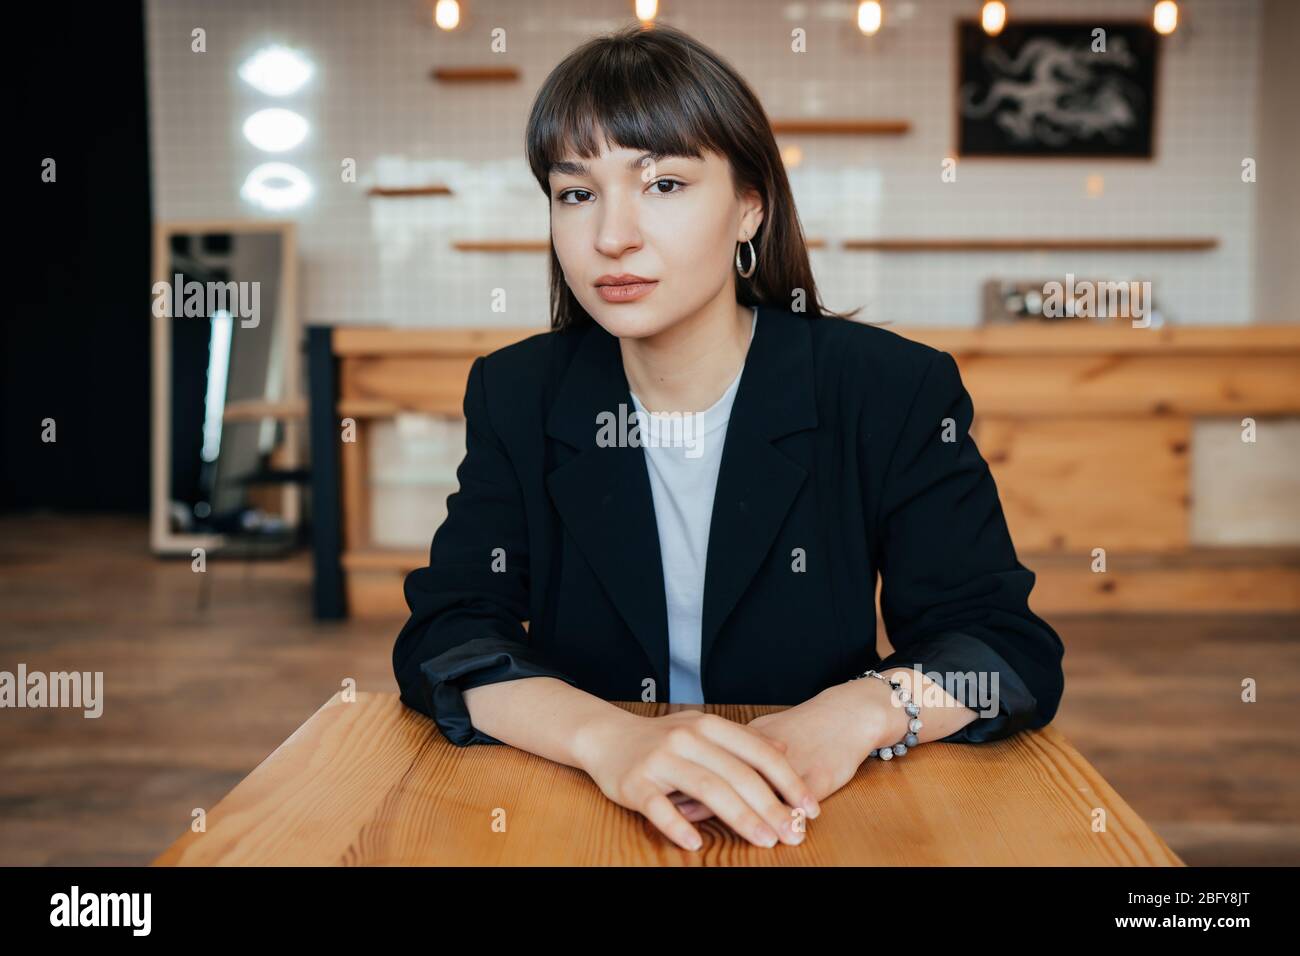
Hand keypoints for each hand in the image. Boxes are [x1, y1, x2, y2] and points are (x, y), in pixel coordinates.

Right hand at [574, 708, 820, 850]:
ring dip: (740, 818)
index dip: (788, 781)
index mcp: (709, 726)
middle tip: (794, 833)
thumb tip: (784, 748)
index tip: (810, 808)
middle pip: (737, 775)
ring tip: (764, 840)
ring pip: (707, 789)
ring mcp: (660, 760)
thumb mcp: (704, 729)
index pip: (758, 754)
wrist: (607, 737)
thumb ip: (743, 739)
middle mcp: (687, 738)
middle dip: (771, 807)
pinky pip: (659, 807)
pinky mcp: (635, 783)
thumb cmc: (662, 738)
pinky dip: (678, 825)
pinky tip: (695, 843)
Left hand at [669, 684, 885, 822]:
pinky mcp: (816, 777)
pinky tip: (774, 826)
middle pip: (733, 772)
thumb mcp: (768, 733)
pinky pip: (793, 799)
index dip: (693, 775)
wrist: (848, 713)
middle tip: (682, 814)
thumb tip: (704, 766)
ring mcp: (792, 762)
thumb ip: (737, 749)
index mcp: (752, 735)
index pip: (716, 756)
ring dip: (744, 810)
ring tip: (717, 824)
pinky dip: (781, 814)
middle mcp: (768, 747)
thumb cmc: (805, 727)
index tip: (669, 791)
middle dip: (707, 796)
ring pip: (763, 787)